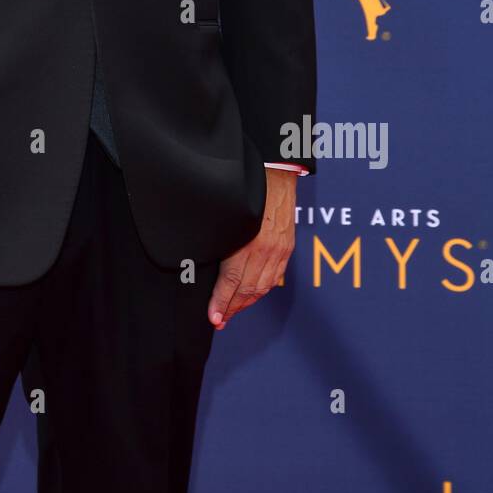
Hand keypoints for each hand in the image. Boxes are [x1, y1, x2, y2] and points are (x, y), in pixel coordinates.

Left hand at [208, 169, 297, 329]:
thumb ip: (219, 239)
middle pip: (247, 289)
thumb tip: (204, 259)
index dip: (221, 302)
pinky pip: (275, 278)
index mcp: (247, 241)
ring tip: (232, 312)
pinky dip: (262, 291)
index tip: (213, 317)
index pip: (232, 281)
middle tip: (219, 320)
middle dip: (232, 308)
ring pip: (262, 287)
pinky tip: (252, 296)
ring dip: (247, 303)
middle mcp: (266, 250)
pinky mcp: (287, 247)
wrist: (276, 172)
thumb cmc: (247, 189)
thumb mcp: (226, 214)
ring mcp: (279, 250)